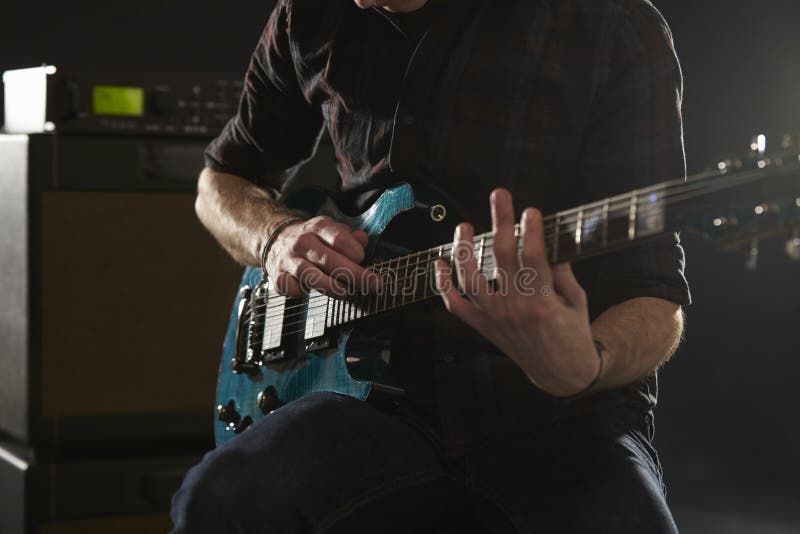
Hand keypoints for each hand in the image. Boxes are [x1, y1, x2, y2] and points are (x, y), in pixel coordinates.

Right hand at [265, 216, 379, 298]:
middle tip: (372, 285)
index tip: (364, 261)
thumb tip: (363, 240)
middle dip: (355, 275)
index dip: (356, 252)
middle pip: (330, 260)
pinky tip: (311, 293)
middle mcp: (303, 242)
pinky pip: (291, 288)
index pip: (340, 238)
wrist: (276, 239)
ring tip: (346, 293)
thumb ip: (350, 237)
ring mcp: (289, 260)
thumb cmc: (312, 239)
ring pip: (311, 276)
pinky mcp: (278, 276)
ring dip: (332, 287)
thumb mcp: (331, 231)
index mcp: (319, 227)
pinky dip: (302, 293)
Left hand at [433, 189, 600, 396]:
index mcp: (542, 301)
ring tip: (462, 226)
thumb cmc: (572, 335)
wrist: (560, 374)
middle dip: (500, 220)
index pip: (532, 256)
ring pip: (470, 277)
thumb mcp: (577, 301)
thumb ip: (563, 272)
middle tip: (499, 195)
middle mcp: (514, 308)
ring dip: (463, 249)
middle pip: (501, 256)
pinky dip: (443, 285)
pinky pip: (456, 305)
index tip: (530, 211)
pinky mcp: (483, 326)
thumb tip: (551, 243)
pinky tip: (439, 264)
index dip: (529, 230)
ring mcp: (494, 317)